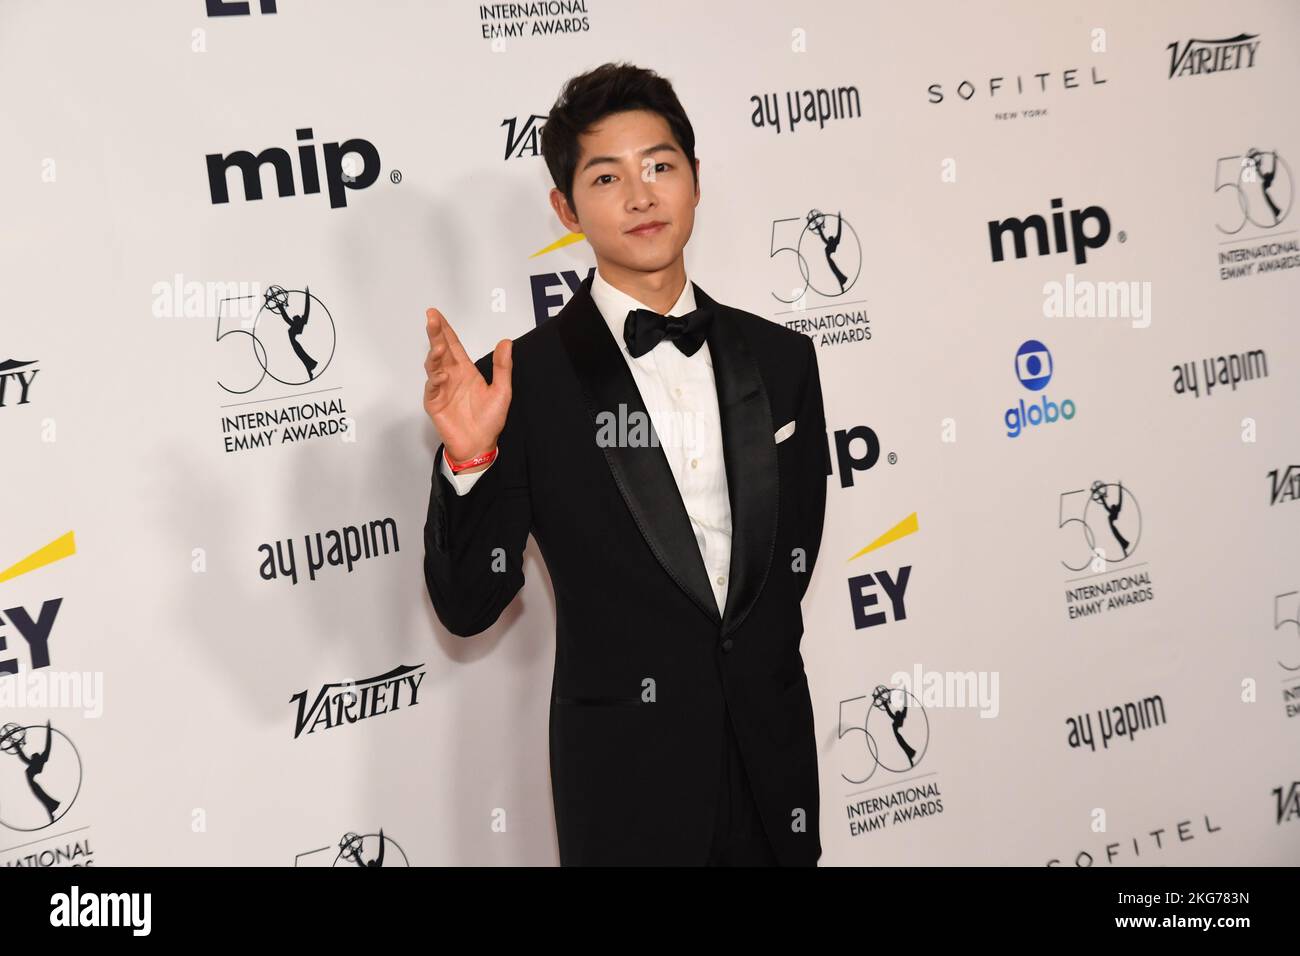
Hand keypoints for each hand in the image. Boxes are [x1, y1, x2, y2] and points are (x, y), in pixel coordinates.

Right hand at [423, 307, 511, 461]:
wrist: (480, 445)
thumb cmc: (489, 420)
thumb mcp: (502, 391)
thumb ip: (503, 367)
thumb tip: (506, 342)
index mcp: (465, 370)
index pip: (453, 345)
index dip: (445, 330)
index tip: (436, 314)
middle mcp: (451, 376)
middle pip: (440, 350)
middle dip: (435, 334)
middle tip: (432, 319)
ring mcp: (441, 389)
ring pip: (433, 366)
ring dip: (434, 355)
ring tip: (439, 346)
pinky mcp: (435, 403)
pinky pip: (432, 388)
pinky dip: (435, 380)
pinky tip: (442, 374)